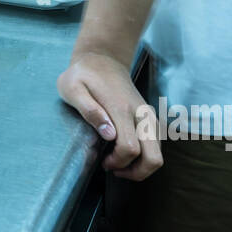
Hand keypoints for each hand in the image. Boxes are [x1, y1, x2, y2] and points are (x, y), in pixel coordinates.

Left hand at [57, 51, 161, 180]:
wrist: (103, 59)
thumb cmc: (83, 75)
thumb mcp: (72, 89)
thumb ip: (89, 111)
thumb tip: (108, 134)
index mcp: (121, 109)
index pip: (130, 148)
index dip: (117, 162)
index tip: (102, 162)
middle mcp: (141, 114)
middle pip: (154, 157)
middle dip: (136, 172)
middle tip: (113, 168)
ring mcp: (148, 115)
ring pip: (159, 153)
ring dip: (141, 166)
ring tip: (118, 161)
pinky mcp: (150, 117)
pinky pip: (156, 145)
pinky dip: (145, 156)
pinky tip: (125, 152)